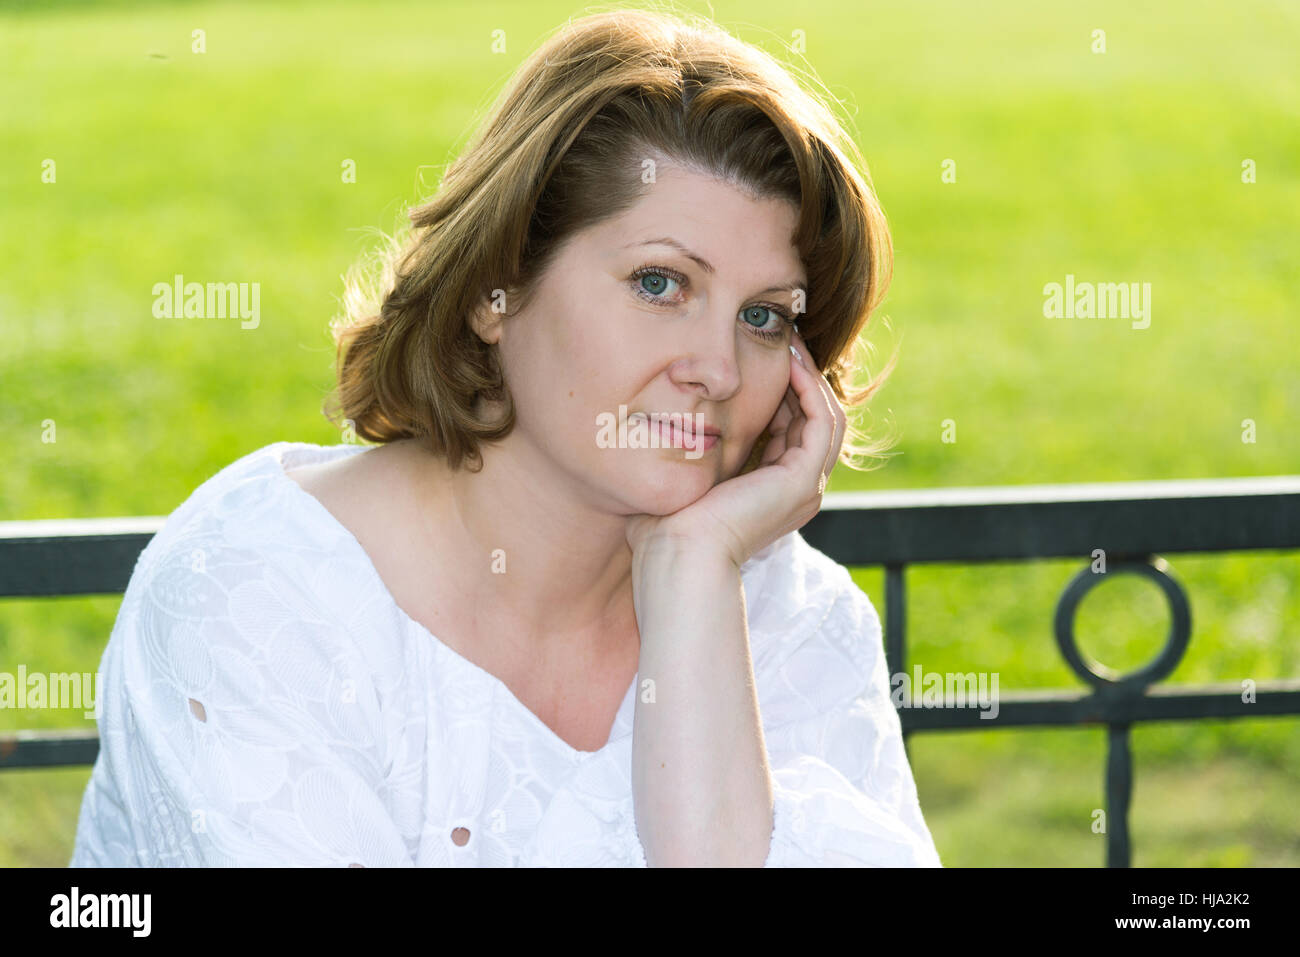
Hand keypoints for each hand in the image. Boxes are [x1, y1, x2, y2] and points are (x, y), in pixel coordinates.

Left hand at [624, 331, 846, 566]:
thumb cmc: (665, 529)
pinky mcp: (803, 480)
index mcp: (773, 494)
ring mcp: (805, 487)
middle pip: (814, 421)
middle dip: (802, 380)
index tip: (763, 358)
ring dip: (812, 379)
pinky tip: (790, 364)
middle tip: (785, 340)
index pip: (791, 431)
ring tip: (791, 345)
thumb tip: (667, 424)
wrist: (676, 557)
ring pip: (827, 418)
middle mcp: (797, 491)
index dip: (782, 393)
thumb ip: (691, 453)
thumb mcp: (684, 478)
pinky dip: (811, 390)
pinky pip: (823, 422)